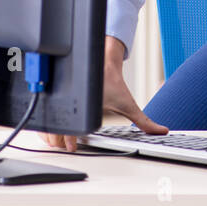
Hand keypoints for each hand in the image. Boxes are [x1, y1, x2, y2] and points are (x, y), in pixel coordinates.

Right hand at [39, 35, 167, 151]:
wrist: (102, 58)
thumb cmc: (111, 81)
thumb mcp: (129, 104)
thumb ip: (144, 121)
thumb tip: (161, 130)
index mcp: (86, 107)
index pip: (70, 130)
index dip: (69, 141)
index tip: (73, 147)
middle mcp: (72, 102)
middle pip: (54, 130)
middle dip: (58, 141)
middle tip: (68, 145)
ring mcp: (62, 98)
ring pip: (46, 124)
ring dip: (50, 134)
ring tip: (61, 139)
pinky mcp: (57, 95)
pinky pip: (45, 114)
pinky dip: (47, 124)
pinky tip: (56, 128)